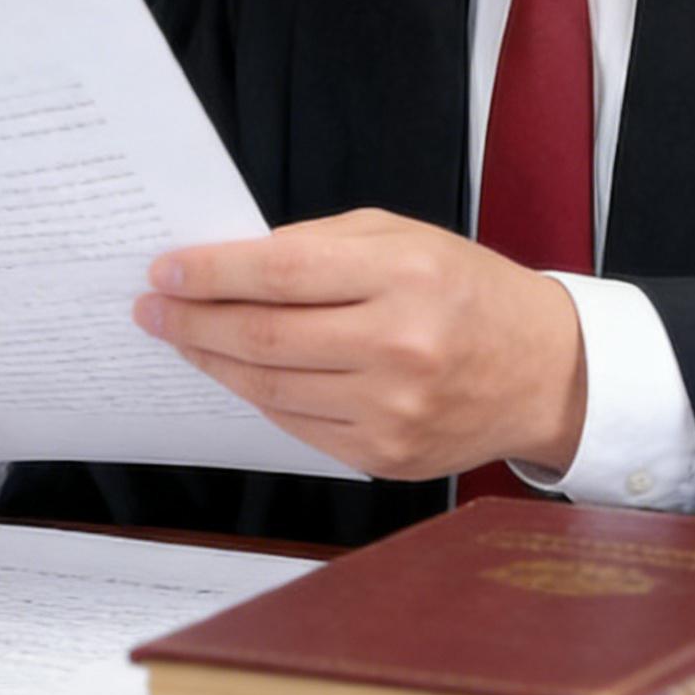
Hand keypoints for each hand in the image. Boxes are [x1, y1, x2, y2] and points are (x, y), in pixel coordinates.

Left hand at [132, 209, 586, 480]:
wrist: (544, 370)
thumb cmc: (465, 289)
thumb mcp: (401, 237)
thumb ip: (318, 245)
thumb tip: (230, 264)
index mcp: (403, 275)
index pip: (280, 272)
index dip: (211, 273)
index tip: (164, 270)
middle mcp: (399, 347)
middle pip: (264, 336)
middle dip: (193, 320)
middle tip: (150, 308)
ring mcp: (392, 411)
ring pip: (270, 387)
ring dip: (213, 361)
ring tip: (181, 337)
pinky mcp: (386, 458)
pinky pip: (296, 426)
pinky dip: (257, 396)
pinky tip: (236, 372)